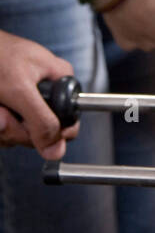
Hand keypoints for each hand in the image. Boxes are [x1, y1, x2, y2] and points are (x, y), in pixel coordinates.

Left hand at [0, 29, 78, 159]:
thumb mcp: (20, 90)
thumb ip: (41, 120)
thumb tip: (57, 150)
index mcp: (60, 82)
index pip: (70, 122)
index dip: (52, 132)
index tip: (31, 129)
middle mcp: (46, 93)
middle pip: (41, 132)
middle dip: (16, 127)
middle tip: (2, 113)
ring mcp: (27, 100)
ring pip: (19, 132)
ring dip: (1, 125)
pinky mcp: (9, 105)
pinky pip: (6, 127)